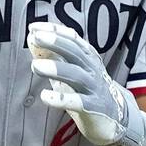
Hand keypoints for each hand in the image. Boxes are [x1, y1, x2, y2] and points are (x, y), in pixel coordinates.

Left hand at [27, 21, 143, 145]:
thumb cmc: (86, 89)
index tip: (34, 27)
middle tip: (36, 38)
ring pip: (76, 75)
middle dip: (56, 43)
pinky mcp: (92, 107)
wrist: (113, 117)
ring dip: (56, 69)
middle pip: (75, 52)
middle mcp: (92, 69)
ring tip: (35, 66)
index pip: (72, 38)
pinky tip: (45, 96)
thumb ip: (51, 54)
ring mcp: (93, 88)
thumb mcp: (70, 70)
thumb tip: (31, 37)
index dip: (54, 31)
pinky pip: (77, 102)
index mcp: (87, 57)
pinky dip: (61, 99)